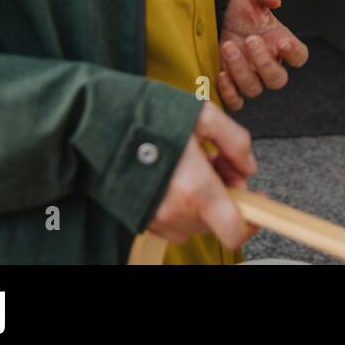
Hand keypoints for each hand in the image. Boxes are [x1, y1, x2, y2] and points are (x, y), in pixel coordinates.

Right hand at [148, 102, 258, 249]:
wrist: (90, 122)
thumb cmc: (143, 114)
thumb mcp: (202, 114)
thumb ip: (235, 141)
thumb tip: (248, 166)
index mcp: (194, 189)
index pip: (234, 230)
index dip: (253, 220)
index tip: (255, 198)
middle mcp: (173, 211)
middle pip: (217, 220)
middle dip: (226, 191)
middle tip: (216, 159)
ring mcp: (153, 218)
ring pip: (196, 219)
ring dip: (204, 196)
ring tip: (191, 161)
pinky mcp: (138, 217)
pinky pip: (173, 219)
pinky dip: (181, 201)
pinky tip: (173, 172)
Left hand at [218, 0, 308, 110]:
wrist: (218, 17)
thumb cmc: (243, 7)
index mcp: (282, 44)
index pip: (299, 56)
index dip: (294, 53)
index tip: (282, 41)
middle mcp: (269, 65)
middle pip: (277, 79)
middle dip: (263, 62)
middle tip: (249, 40)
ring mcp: (251, 78)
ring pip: (254, 89)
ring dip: (240, 70)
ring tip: (227, 46)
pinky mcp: (231, 87)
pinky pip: (236, 102)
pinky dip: (229, 92)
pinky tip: (220, 73)